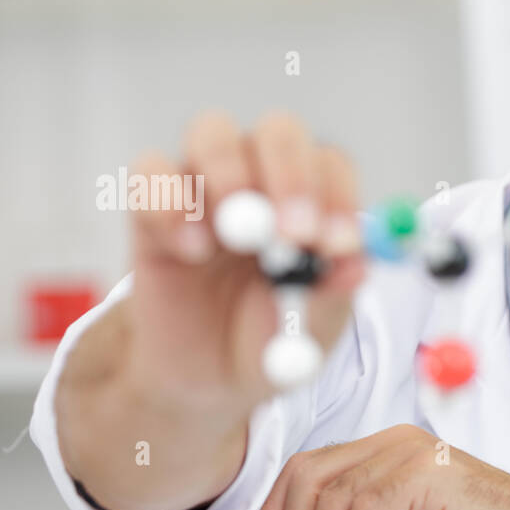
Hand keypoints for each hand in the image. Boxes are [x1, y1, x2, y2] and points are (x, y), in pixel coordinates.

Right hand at [126, 110, 366, 415]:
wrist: (204, 376)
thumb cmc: (268, 340)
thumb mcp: (309, 332)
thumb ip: (332, 296)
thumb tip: (357, 266)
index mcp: (312, 198)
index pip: (332, 166)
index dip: (339, 197)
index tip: (339, 245)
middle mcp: (261, 174)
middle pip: (279, 133)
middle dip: (291, 177)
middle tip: (294, 233)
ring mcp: (205, 183)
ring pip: (212, 132)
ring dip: (230, 176)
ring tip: (237, 239)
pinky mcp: (152, 205)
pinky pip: (151, 174)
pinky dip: (172, 206)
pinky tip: (193, 252)